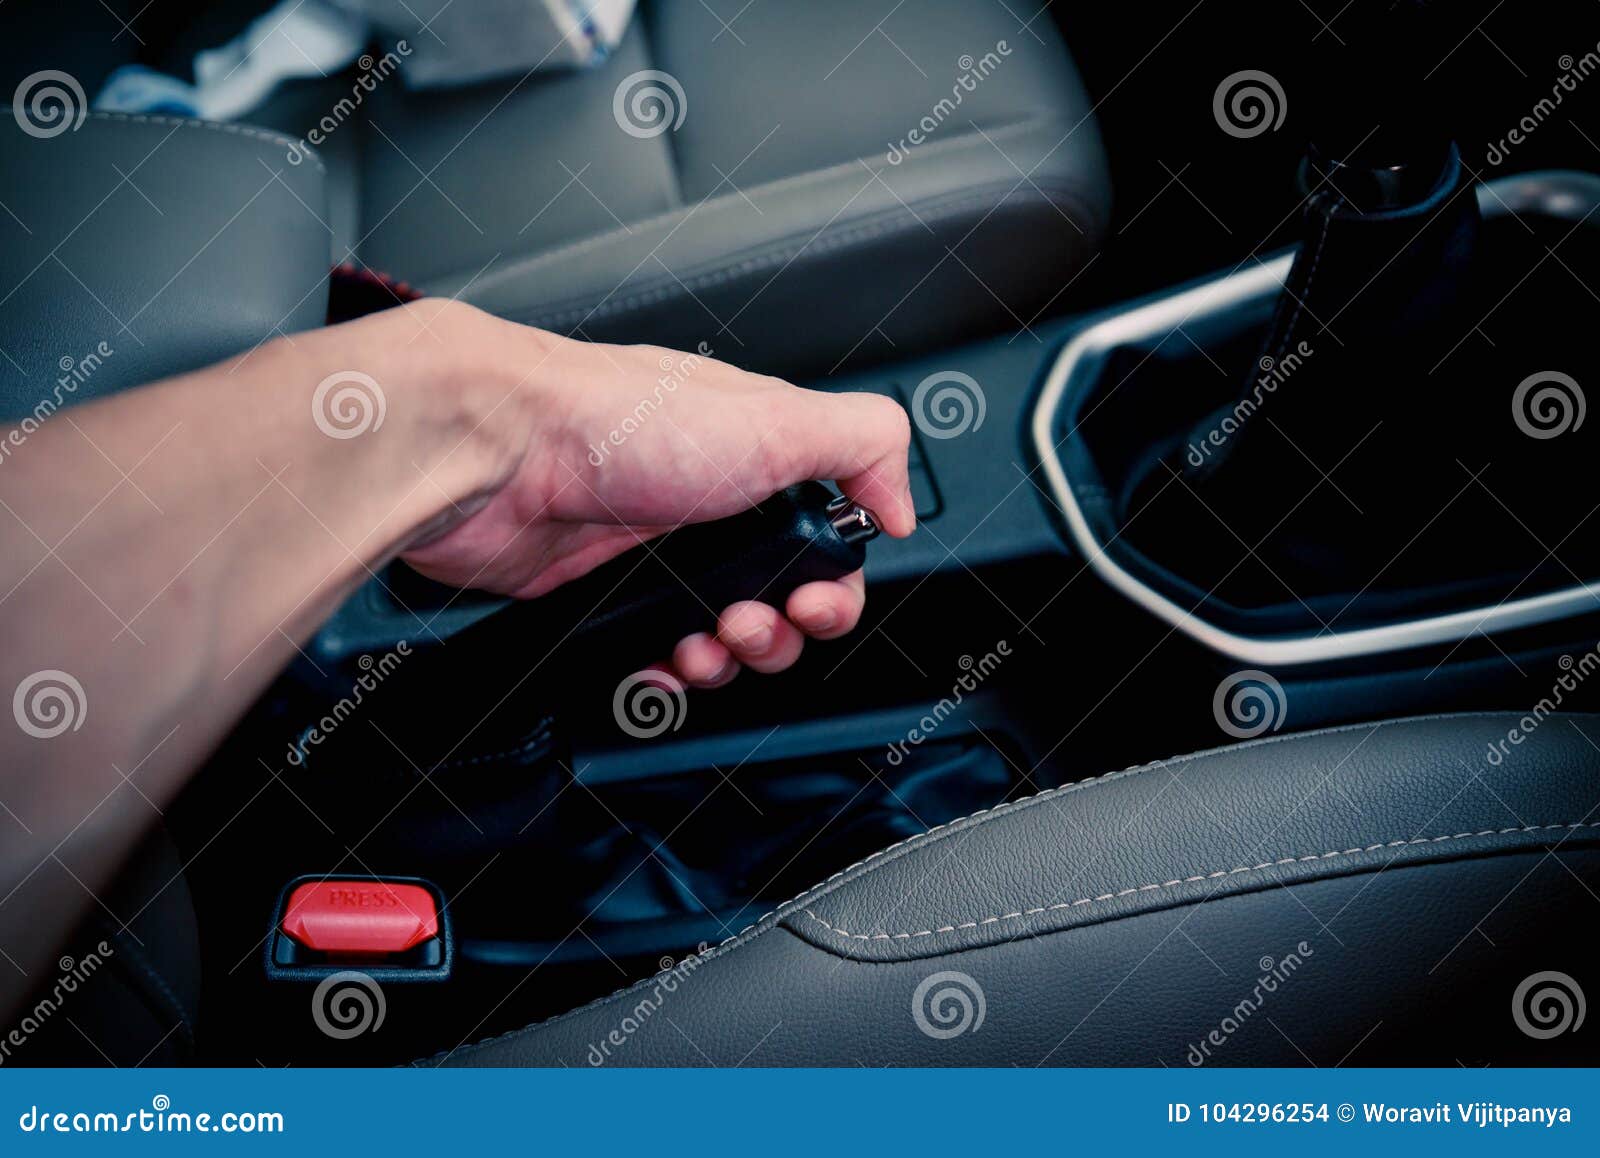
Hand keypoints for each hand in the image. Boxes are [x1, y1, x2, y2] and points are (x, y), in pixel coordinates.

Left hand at [399, 302, 915, 686]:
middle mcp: (709, 501)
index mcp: (758, 456)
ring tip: (706, 641)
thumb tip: (900, 503)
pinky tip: (662, 666)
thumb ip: (864, 445)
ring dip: (727, 658)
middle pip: (778, 598)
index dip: (835, 584)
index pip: (826, 538)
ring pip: (720, 634)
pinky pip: (654, 654)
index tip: (818, 600)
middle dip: (780, 630)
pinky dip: (667, 675)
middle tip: (753, 625)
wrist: (495, 457)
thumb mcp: (776, 416)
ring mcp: (653, 550)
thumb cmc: (611, 422)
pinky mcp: (602, 592)